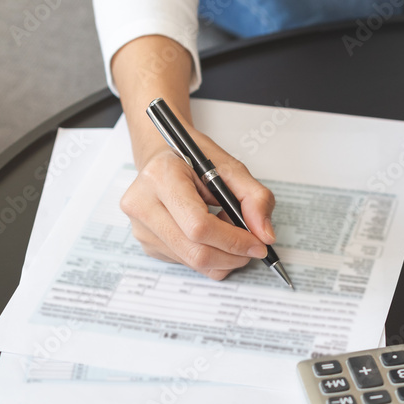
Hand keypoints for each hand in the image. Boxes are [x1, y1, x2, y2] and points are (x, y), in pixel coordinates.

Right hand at [112, 34, 276, 280]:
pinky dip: (204, 257)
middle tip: (257, 251)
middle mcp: (140, 199)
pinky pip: (179, 261)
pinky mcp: (141, 238)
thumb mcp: (232, 163)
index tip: (261, 244)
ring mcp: (136, 222)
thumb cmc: (194, 151)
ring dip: (222, 260)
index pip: (198, 224)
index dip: (235, 240)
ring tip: (238, 242)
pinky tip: (212, 238)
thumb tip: (267, 232)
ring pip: (188, 261)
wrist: (158, 142)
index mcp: (161, 173)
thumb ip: (256, 196)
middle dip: (233, 257)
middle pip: (195, 250)